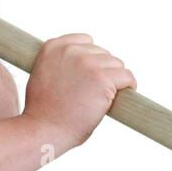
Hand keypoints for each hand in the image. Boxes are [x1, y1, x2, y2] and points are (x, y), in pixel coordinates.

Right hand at [22, 34, 135, 152]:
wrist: (44, 129)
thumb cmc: (43, 112)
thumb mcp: (43, 76)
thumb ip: (59, 63)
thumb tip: (80, 66)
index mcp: (53, 47)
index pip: (86, 41)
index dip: (91, 59)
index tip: (89, 75)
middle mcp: (70, 51)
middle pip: (103, 53)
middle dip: (102, 71)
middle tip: (93, 92)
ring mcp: (87, 63)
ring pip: (116, 65)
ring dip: (114, 80)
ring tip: (102, 97)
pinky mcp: (102, 77)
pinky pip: (127, 76)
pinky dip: (128, 85)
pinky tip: (123, 94)